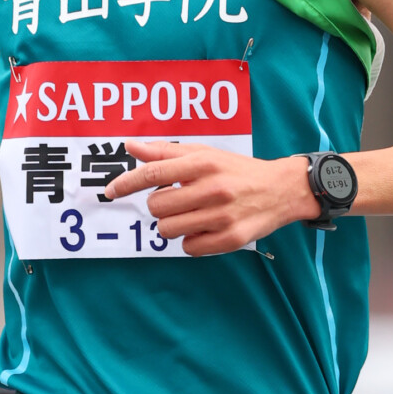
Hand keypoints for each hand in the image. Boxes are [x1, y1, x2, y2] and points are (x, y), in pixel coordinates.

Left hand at [102, 143, 315, 255]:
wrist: (281, 189)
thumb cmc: (237, 170)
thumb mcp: (204, 154)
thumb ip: (166, 152)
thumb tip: (130, 146)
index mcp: (203, 163)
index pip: (154, 173)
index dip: (126, 183)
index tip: (110, 191)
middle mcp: (212, 188)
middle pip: (157, 206)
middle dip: (159, 206)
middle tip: (177, 201)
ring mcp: (222, 216)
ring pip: (169, 230)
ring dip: (173, 224)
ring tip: (191, 215)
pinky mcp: (230, 238)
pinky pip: (189, 247)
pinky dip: (190, 240)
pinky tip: (204, 228)